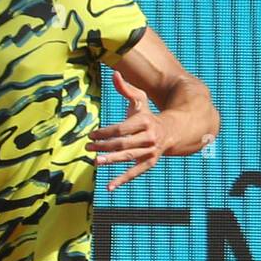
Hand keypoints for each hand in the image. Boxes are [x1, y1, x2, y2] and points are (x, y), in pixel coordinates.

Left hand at [86, 70, 170, 191]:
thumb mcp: (140, 100)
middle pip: (123, 143)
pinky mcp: (150, 163)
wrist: (172, 131)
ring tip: (95, 163)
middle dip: (105, 146)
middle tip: (88, 149)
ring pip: (128, 157)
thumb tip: (114, 73)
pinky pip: (135, 173)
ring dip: (111, 160)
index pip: (122, 128)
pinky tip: (108, 187)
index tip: (91, 135)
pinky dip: (122, 180)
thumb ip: (126, 89)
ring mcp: (150, 151)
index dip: (105, 132)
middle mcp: (149, 137)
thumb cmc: (149, 115)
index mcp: (145, 120)